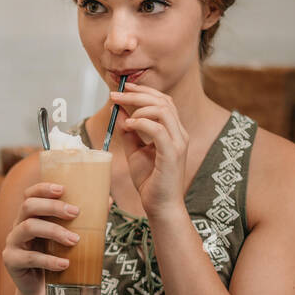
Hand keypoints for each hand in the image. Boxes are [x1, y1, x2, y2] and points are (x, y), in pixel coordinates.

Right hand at [1, 182, 86, 294]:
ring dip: (53, 231)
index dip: (43, 188)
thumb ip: (83, 221)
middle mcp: (17, 226)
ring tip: (74, 240)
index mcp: (29, 217)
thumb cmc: (56, 259)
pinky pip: (30, 258)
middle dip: (53, 207)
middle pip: (28, 206)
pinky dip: (49, 260)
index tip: (62, 189)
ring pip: (28, 228)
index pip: (29, 194)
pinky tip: (65, 264)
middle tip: (75, 213)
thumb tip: (109, 202)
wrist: (42, 291)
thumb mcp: (66, 238)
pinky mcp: (12, 262)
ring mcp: (12, 244)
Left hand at [109, 83, 189, 217]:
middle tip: (115, 95)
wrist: (161, 206)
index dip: (143, 91)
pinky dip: (141, 123)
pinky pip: (158, 129)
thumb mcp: (135, 152)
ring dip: (139, 107)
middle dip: (137, 94)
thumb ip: (129, 132)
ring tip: (122, 114)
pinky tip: (128, 127)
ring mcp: (178, 143)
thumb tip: (118, 113)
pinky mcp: (172, 154)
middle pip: (163, 100)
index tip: (122, 89)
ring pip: (162, 110)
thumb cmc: (150, 181)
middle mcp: (180, 133)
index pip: (163, 101)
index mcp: (174, 131)